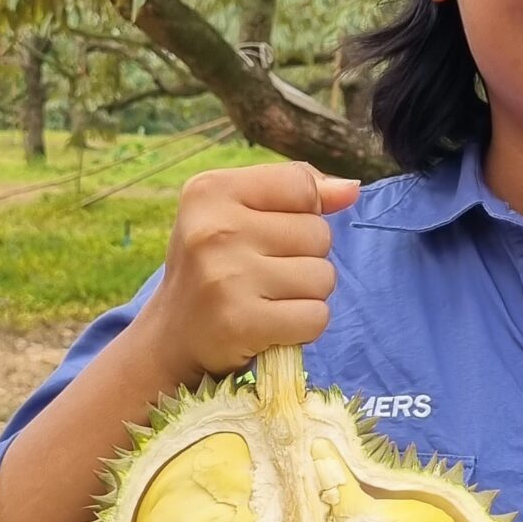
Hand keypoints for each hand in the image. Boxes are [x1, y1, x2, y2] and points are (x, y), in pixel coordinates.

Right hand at [138, 160, 360, 384]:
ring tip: (267, 299)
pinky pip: (317, 317)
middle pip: (319, 234)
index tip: (272, 233)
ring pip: (323, 277)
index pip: (302, 185)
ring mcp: (226, 277)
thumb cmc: (216, 265)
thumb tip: (350, 190)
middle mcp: (214, 230)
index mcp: (211, 191)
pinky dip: (304, 327)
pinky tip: (271, 325)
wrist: (172, 336)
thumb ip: (295, 192)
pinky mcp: (241, 323)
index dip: (305, 212)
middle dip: (306, 257)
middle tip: (264, 274)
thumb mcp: (238, 213)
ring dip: (307, 294)